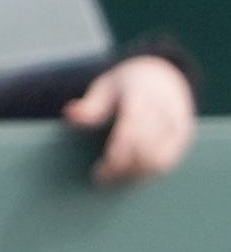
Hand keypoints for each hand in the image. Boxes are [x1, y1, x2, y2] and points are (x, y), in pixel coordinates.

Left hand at [63, 55, 195, 183]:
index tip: (97, 172)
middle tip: (100, 176)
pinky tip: (131, 172)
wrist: (165, 75)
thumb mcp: (105, 86)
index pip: (130, 133)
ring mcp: (177, 125)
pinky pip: (168, 161)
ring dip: (135, 173)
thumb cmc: (127, 84)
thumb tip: (69, 113)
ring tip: (114, 175)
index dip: (115, 157)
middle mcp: (163, 111)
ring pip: (158, 161)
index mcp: (141, 96)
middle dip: (122, 169)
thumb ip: (90, 104)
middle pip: (144, 151)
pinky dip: (149, 171)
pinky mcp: (184, 137)